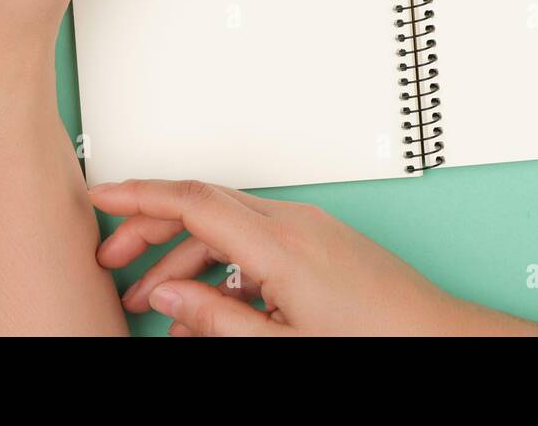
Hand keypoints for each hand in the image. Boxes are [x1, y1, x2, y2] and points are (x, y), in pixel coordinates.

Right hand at [90, 180, 537, 336]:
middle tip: (111, 258)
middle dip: (151, 225)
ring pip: (229, 223)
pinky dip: (223, 263)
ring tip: (153, 299)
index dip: (138, 195)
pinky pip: (258, 238)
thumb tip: (166, 294)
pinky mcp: (321, 240)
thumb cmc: (375, 341)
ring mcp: (310, 228)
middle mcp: (295, 223)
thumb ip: (217, 319)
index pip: (194, 201)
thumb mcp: (282, 344)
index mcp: (281, 244)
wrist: (438, 338)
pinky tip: (208, 303)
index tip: (98, 193)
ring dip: (186, 253)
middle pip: (205, 203)